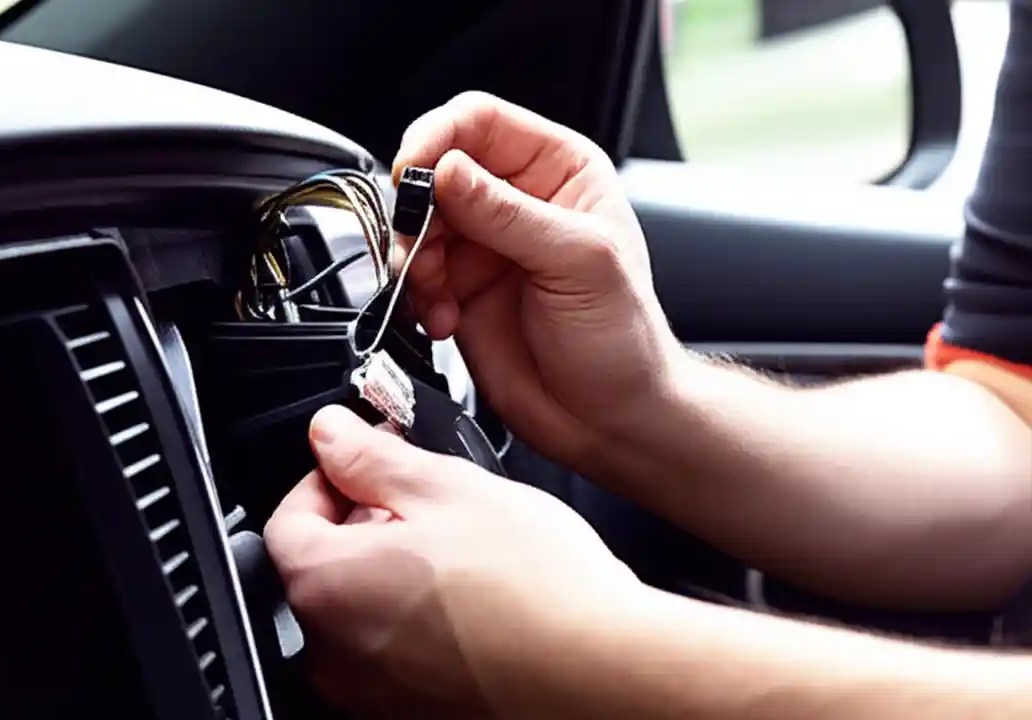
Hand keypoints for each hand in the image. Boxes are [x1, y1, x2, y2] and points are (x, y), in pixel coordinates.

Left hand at [265, 406, 642, 718]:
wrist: (605, 675)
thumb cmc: (535, 590)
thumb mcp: (446, 488)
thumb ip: (370, 458)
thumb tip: (328, 435)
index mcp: (324, 586)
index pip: (287, 517)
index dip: (328, 476)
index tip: (367, 460)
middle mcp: (333, 653)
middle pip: (323, 568)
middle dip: (364, 524)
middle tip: (425, 500)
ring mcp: (371, 696)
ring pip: (361, 614)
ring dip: (392, 575)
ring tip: (461, 553)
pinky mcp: (413, 715)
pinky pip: (396, 657)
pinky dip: (418, 625)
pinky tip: (475, 603)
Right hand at [392, 92, 681, 477]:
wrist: (610, 419)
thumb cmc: (622, 340)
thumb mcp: (576, 262)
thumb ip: (506, 214)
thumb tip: (445, 171)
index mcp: (559, 170)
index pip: (480, 121)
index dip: (438, 137)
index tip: (414, 173)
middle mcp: (516, 201)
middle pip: (435, 171)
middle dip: (419, 211)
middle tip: (421, 248)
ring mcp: (484, 247)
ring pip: (416, 225)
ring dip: (414, 261)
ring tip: (439, 295)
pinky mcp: (459, 290)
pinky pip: (413, 276)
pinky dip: (417, 298)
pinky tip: (446, 320)